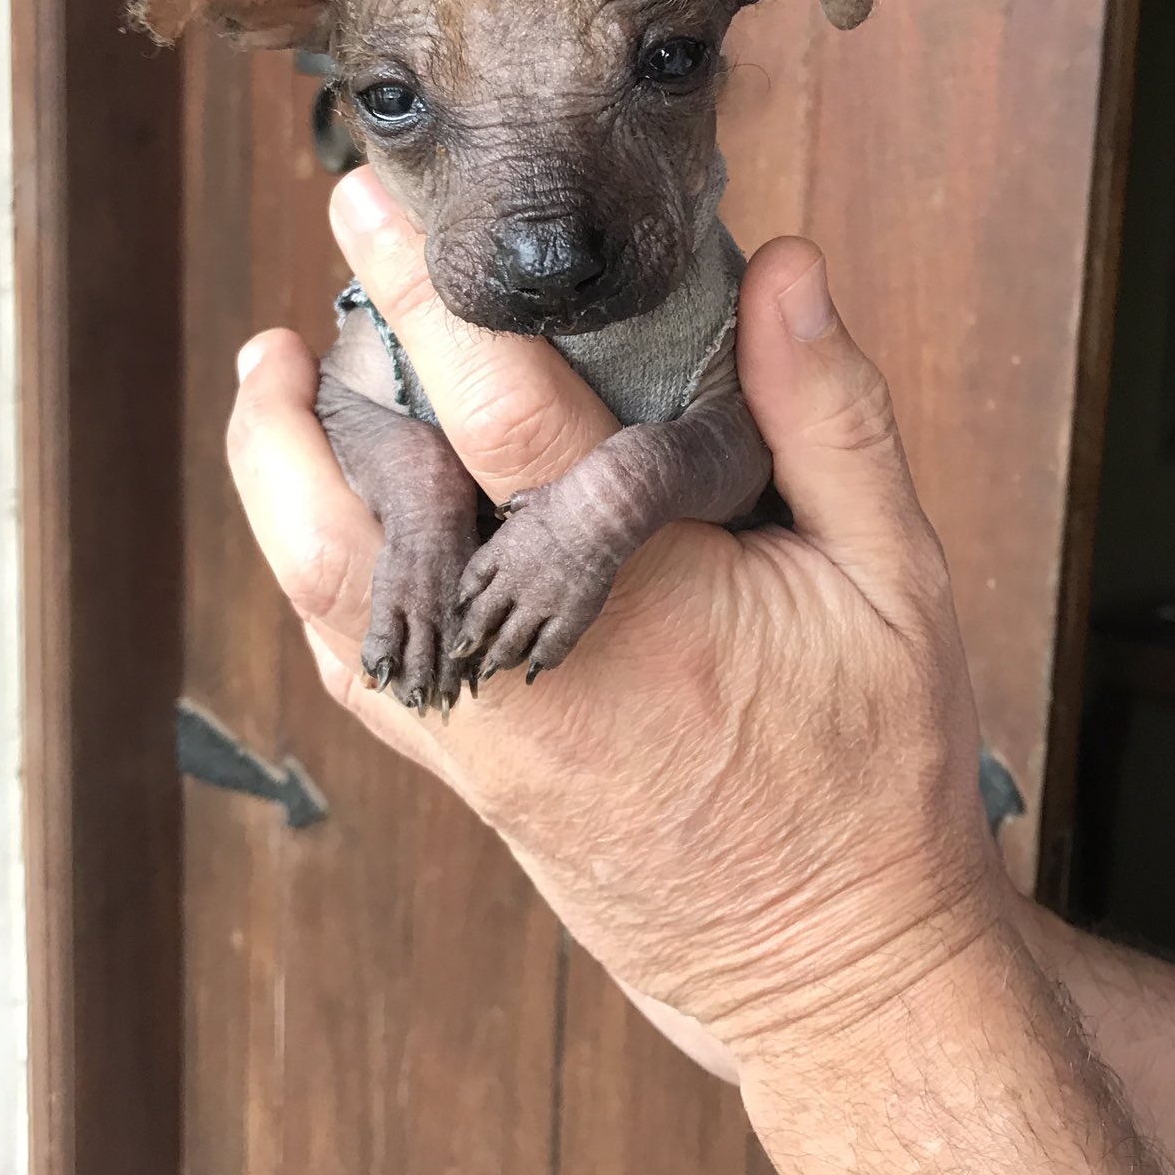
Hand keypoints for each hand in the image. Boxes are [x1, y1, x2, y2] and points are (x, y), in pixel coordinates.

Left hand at [227, 168, 1000, 1067]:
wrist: (832, 974)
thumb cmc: (876, 782)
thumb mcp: (895, 582)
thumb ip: (830, 415)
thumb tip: (785, 269)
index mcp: (629, 601)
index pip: (495, 412)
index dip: (421, 290)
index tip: (369, 200)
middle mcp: (517, 672)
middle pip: (354, 504)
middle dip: (313, 380)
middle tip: (315, 278)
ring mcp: (476, 737)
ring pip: (322, 588)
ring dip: (286, 470)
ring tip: (279, 375)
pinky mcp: (469, 775)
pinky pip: (353, 657)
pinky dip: (319, 563)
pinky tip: (336, 504)